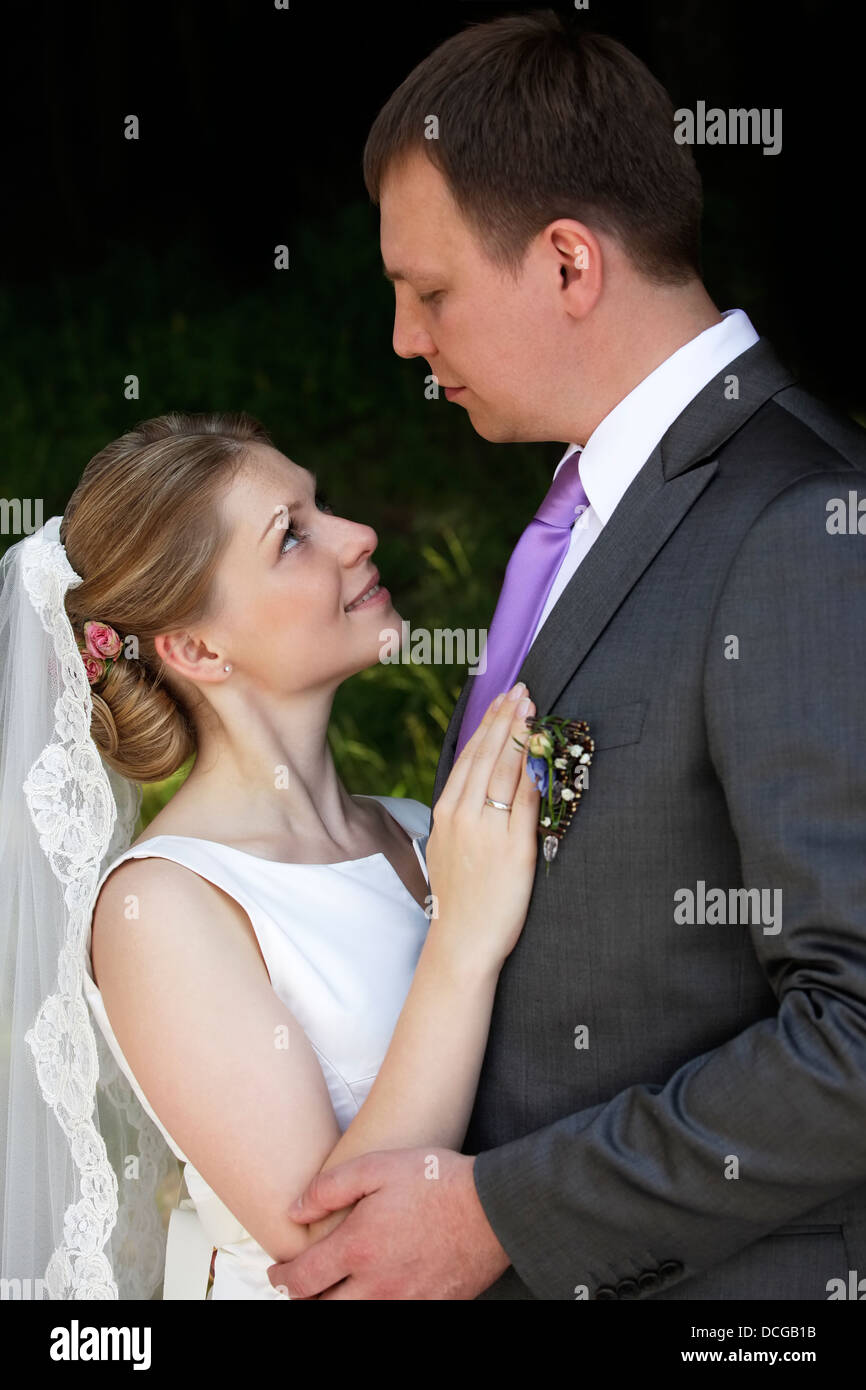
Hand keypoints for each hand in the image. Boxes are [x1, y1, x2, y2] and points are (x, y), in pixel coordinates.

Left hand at [267, 1148, 510, 1299]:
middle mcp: (376, 1286)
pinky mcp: (429, 1308)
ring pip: (354, 1317)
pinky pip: (390, 1317)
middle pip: (321, 1311)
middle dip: (304, 1300)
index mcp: (357, 1249)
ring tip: (333, 1291)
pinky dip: (374, 1306)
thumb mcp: (377, 1166)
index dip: (280, 1280)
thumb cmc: (436, 1181)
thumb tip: (295, 1211)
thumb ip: (330, 1187)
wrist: (492, 1208)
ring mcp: (404, 1302)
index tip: (277, 1274)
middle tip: (301, 1286)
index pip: (301, 1281)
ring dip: (337, 1305)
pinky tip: (374, 1291)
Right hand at [424, 684, 539, 972]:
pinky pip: (528, 800)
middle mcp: (465, 814)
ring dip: (521, 735)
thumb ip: (461, 815)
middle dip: (506, 719)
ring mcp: (489, 829)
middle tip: (522, 691)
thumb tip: (476, 790)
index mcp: (446, 811)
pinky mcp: (515, 847)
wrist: (462, 941)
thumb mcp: (447, 847)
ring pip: (506, 770)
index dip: (488, 725)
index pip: (469, 756)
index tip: (502, 701)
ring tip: (533, 710)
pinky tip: (545, 750)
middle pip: (488, 755)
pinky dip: (536, 772)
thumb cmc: (459, 898)